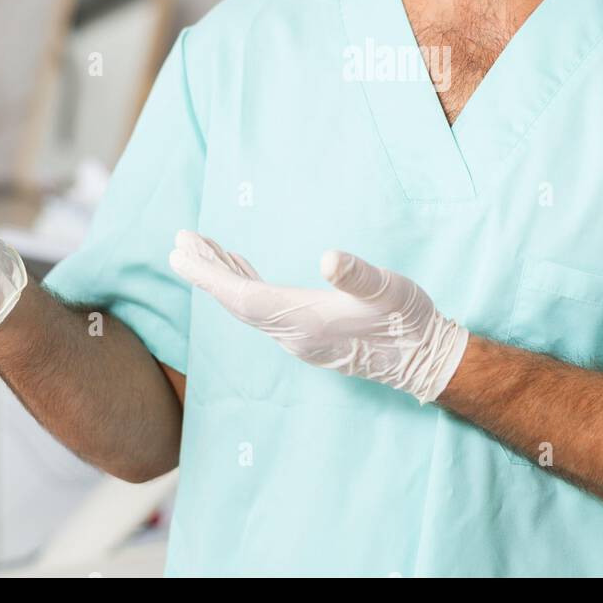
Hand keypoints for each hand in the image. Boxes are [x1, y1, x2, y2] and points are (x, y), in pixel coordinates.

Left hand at [168, 231, 468, 404]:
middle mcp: (293, 334)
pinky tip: (240, 269)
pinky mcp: (307, 334)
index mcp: (305, 320)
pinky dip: (245, 285)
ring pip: (247, 305)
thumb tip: (329, 257)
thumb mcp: (389, 289)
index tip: (181, 252)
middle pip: (237, 301)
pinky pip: (263, 308)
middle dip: (206, 272)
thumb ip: (358, 275)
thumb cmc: (408, 320)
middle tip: (179, 242)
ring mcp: (299, 337)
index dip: (210, 274)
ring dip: (222, 277)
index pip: (243, 296)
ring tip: (199, 249)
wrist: (424, 359)